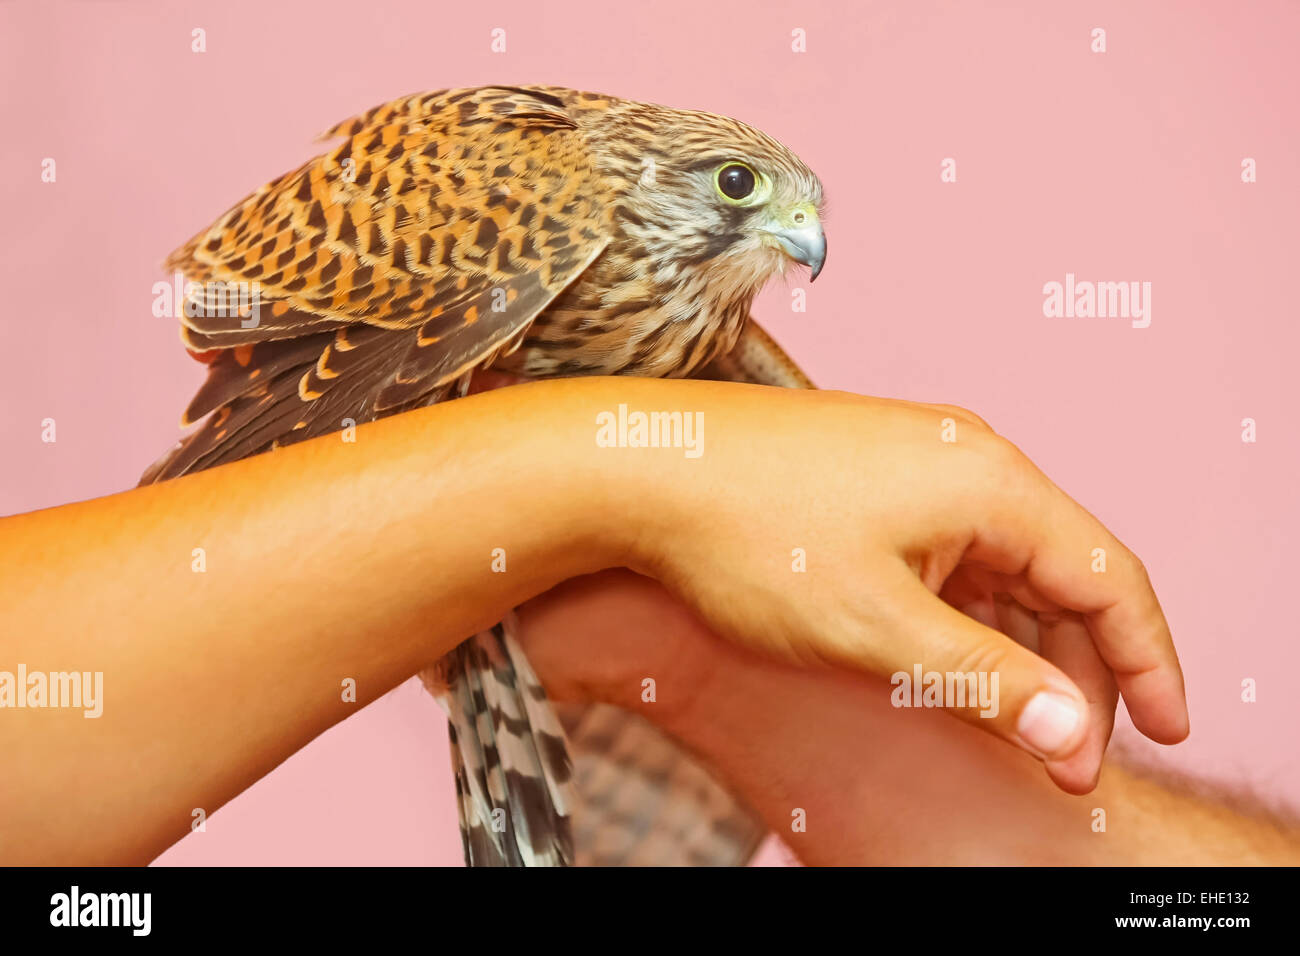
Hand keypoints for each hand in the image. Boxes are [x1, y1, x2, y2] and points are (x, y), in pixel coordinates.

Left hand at [591, 381, 1187, 792]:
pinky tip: (953, 661)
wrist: (643, 467)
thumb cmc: (747, 533)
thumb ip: (985, 681)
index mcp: (990, 481)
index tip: (1165, 729)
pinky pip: (953, 549)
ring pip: (1005, 564)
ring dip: (1020, 643)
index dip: (1146, 661)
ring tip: (1012, 720)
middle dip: (1077, 667)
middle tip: (1063, 753)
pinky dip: (969, 612)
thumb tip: (1073, 729)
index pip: (1108, 576)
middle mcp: (967, 458)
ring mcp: (918, 463)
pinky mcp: (875, 478)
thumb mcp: (877, 627)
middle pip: (1062, 570)